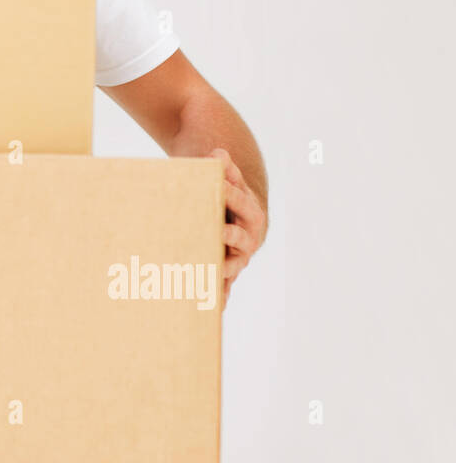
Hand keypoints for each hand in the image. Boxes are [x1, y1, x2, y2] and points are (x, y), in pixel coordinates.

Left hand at [208, 147, 266, 307]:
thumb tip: (218, 153)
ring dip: (222, 270)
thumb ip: (224, 169)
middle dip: (228, 234)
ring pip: (231, 265)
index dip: (229, 193)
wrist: (238, 220)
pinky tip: (213, 308)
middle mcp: (248, 237)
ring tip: (212, 274)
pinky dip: (220, 297)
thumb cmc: (228, 197)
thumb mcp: (228, 181)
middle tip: (217, 231)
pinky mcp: (227, 272)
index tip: (217, 187)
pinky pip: (225, 286)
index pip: (239, 200)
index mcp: (250, 211)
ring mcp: (238, 257)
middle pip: (238, 236)